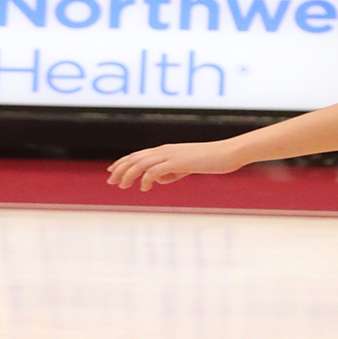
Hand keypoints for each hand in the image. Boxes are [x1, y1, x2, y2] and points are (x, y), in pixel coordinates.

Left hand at [108, 139, 246, 190]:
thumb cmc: (209, 161)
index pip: (138, 155)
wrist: (227, 154)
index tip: (111, 171)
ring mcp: (170, 155)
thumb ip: (171, 172)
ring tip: (122, 186)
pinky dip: (146, 179)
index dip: (123, 162)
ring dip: (129, 174)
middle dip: (120, 169)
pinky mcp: (178, 162)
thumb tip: (158, 180)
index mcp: (165, 150)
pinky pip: (155, 170)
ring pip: (141, 163)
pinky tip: (143, 188)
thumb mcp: (185, 167)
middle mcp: (164, 150)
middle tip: (110, 182)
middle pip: (135, 158)